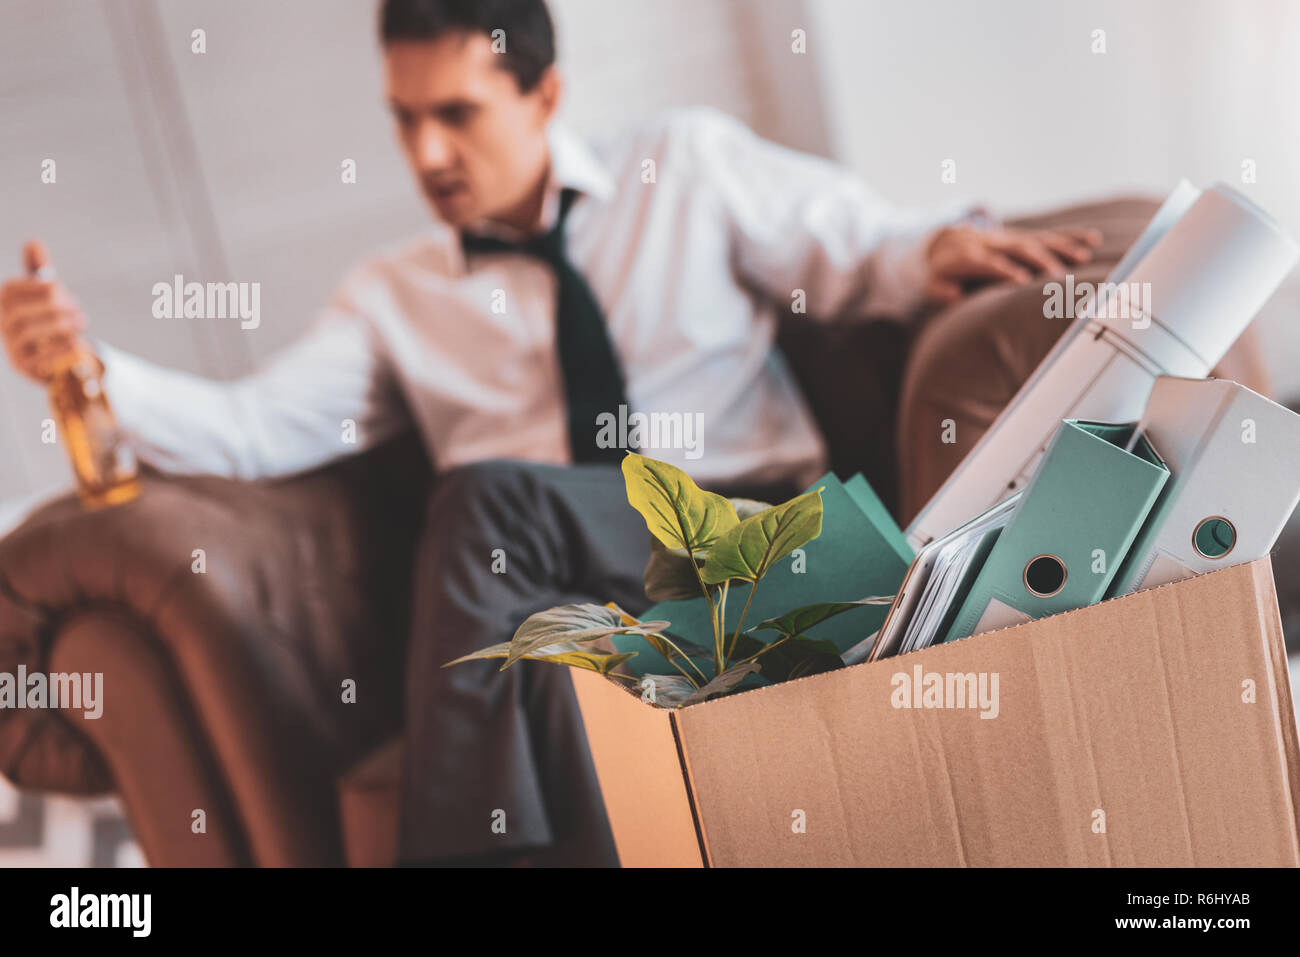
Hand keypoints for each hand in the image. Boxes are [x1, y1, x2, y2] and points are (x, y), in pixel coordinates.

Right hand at [1, 240, 88, 382]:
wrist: (55, 357)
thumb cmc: (48, 319)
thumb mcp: (46, 295)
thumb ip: (40, 271)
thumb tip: (34, 242)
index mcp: (5, 303)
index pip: (10, 290)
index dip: (33, 285)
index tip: (57, 286)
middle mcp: (2, 324)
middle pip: (20, 312)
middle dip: (53, 307)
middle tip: (77, 306)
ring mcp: (10, 346)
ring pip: (27, 333)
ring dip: (58, 325)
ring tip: (82, 322)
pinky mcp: (23, 366)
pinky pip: (36, 358)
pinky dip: (58, 348)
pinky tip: (76, 342)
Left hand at [923, 224, 1103, 305]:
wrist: (944, 242)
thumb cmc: (939, 271)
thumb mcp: (931, 281)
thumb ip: (939, 289)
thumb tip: (951, 295)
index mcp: (968, 253)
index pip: (987, 261)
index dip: (1003, 269)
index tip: (1021, 280)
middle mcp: (991, 241)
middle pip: (1017, 248)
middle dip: (1038, 260)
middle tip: (1058, 277)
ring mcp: (1009, 238)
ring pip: (1037, 239)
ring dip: (1061, 246)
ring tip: (1085, 255)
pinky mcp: (1022, 237)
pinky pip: (1047, 235)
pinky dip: (1069, 237)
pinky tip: (1093, 240)